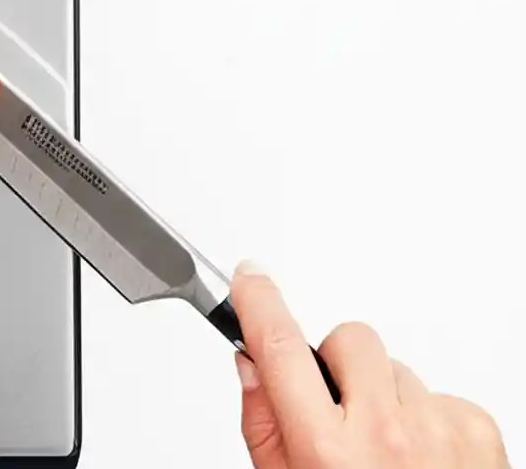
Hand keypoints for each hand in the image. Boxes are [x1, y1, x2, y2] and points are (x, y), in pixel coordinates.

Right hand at [230, 261, 507, 467]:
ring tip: (385, 454)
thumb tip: (252, 365)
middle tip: (334, 412)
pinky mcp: (478, 430)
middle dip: (335, 365)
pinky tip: (420, 461)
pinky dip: (425, 418)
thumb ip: (265, 426)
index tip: (250, 279)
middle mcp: (385, 433)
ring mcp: (438, 427)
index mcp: (326, 449)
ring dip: (384, 397)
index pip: (280, 348)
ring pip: (396, 369)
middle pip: (347, 340)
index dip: (258, 302)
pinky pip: (439, 394)